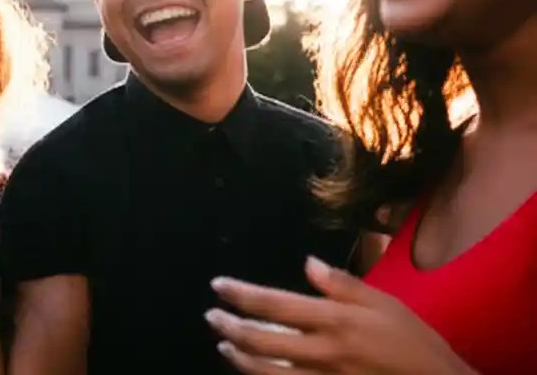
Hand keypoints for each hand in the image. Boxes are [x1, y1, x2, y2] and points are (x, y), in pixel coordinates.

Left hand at [207, 256, 474, 374]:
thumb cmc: (415, 344)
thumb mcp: (385, 304)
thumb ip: (342, 284)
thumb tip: (307, 262)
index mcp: (335, 321)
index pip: (272, 304)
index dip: (240, 294)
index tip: (218, 285)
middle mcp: (322, 352)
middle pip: (258, 339)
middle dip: (228, 326)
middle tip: (211, 316)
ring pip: (264, 371)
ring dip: (238, 357)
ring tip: (225, 345)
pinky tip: (253, 370)